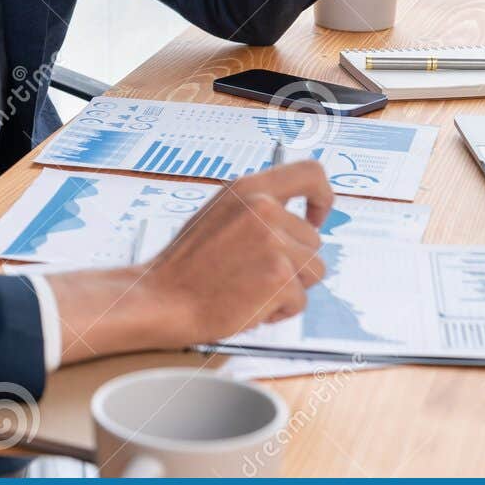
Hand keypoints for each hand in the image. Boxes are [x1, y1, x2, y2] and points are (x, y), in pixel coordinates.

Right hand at [45, 161, 332, 363]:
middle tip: (254, 272)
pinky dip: (279, 310)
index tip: (315, 218)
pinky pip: (300, 300)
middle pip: (314, 240)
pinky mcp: (279, 278)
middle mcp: (264, 209)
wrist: (162, 298)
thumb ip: (257, 210)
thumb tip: (296, 220)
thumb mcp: (220, 214)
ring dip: (289, 287)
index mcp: (250, 188)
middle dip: (294, 263)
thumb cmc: (187, 264)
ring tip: (250, 287)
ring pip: (314, 271)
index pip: (311, 173)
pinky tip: (248, 305)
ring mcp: (274, 243)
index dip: (322, 198)